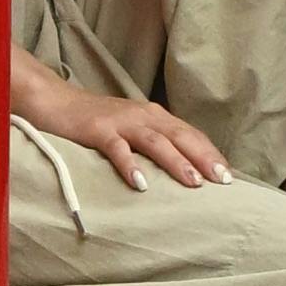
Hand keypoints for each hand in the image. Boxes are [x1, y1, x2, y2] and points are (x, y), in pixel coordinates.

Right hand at [11, 53, 228, 195]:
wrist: (55, 101)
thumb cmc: (97, 121)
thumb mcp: (131, 129)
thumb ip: (154, 144)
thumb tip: (182, 170)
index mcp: (154, 116)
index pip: (190, 134)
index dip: (211, 153)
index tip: (230, 176)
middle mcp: (143, 115)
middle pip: (180, 136)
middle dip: (204, 158)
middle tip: (223, 181)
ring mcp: (121, 122)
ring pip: (155, 141)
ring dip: (176, 161)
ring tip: (193, 183)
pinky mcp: (97, 130)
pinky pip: (117, 149)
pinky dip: (130, 165)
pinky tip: (141, 184)